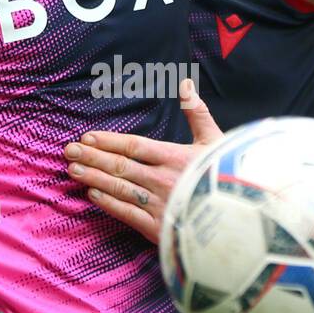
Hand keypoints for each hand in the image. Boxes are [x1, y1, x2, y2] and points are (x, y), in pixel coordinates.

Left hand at [64, 80, 222, 243]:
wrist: (245, 219)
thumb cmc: (232, 176)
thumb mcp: (218, 141)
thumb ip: (198, 113)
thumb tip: (185, 84)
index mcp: (177, 156)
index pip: (134, 145)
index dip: (108, 141)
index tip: (87, 137)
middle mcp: (164, 179)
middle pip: (120, 165)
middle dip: (92, 158)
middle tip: (68, 152)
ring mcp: (160, 204)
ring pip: (119, 188)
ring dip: (93, 178)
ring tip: (73, 170)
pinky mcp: (160, 228)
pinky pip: (128, 214)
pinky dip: (108, 204)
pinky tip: (92, 196)